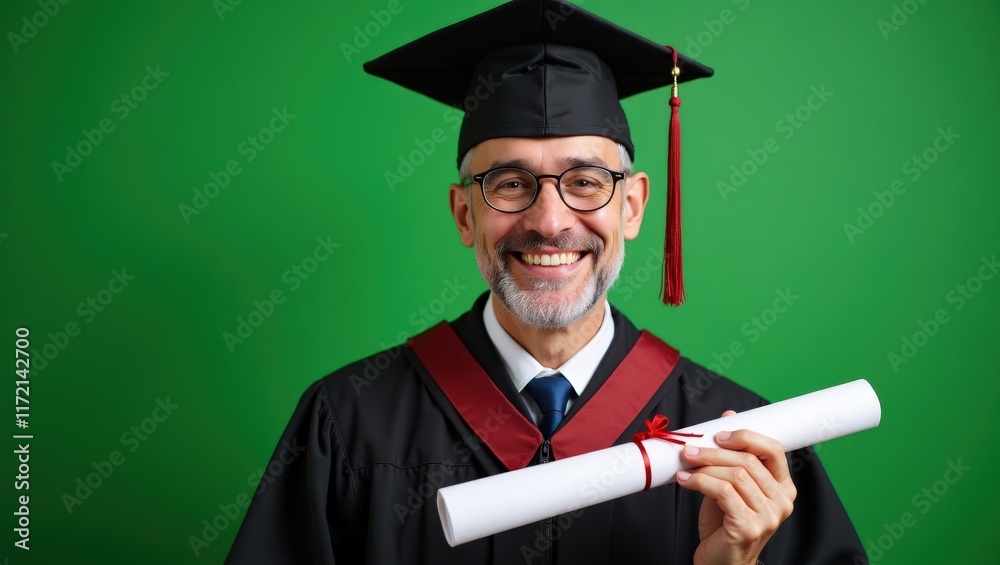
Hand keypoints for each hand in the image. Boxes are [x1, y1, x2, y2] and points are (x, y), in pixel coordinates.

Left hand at [676, 410, 796, 564]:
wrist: (720, 563)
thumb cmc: (725, 524)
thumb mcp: (730, 486)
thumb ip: (732, 457)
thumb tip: (728, 416)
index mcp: (783, 488)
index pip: (774, 450)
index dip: (747, 437)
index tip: (720, 434)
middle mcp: (781, 502)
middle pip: (748, 461)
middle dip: (714, 451)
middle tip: (689, 449)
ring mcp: (768, 516)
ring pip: (735, 475)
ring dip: (704, 466)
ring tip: (685, 466)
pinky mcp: (748, 527)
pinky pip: (722, 492)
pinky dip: (699, 482)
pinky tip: (685, 481)